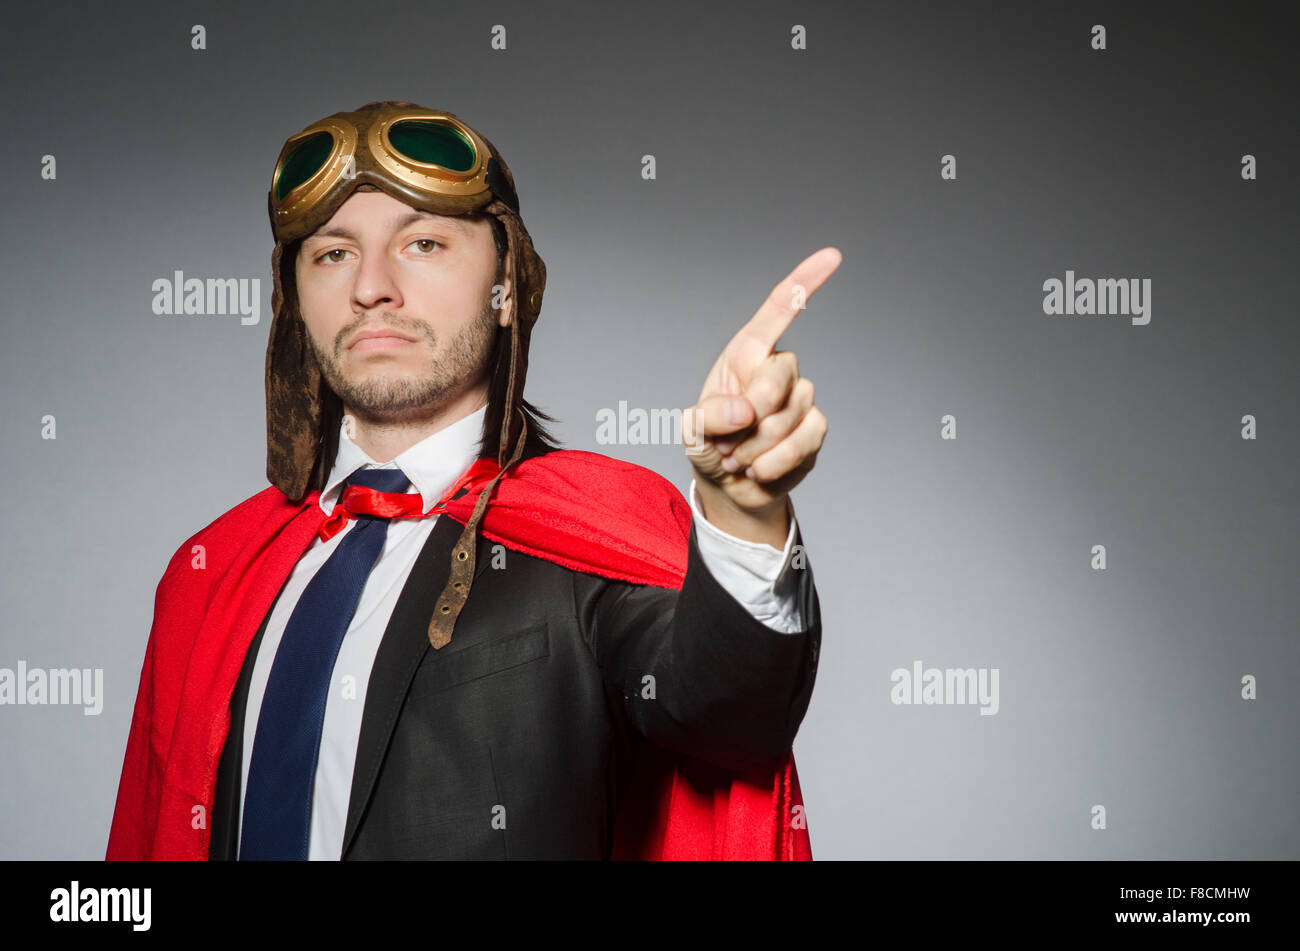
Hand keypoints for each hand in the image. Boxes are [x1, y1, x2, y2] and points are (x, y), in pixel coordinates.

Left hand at [685, 247, 837, 530]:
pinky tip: (760, 469)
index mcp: (746, 355)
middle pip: (781, 374)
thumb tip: (746, 411)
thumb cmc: (710, 444)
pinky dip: (775, 462)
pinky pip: (805, 440)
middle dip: (752, 413)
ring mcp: (800, 400)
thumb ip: (709, 416)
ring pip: (792, 414)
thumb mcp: (693, 430)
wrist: (729, 485)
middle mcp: (777, 370)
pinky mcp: (814, 430)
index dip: (804, 282)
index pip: (778, 311)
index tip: (833, 255)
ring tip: (739, 457)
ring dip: (757, 446)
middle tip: (728, 441)